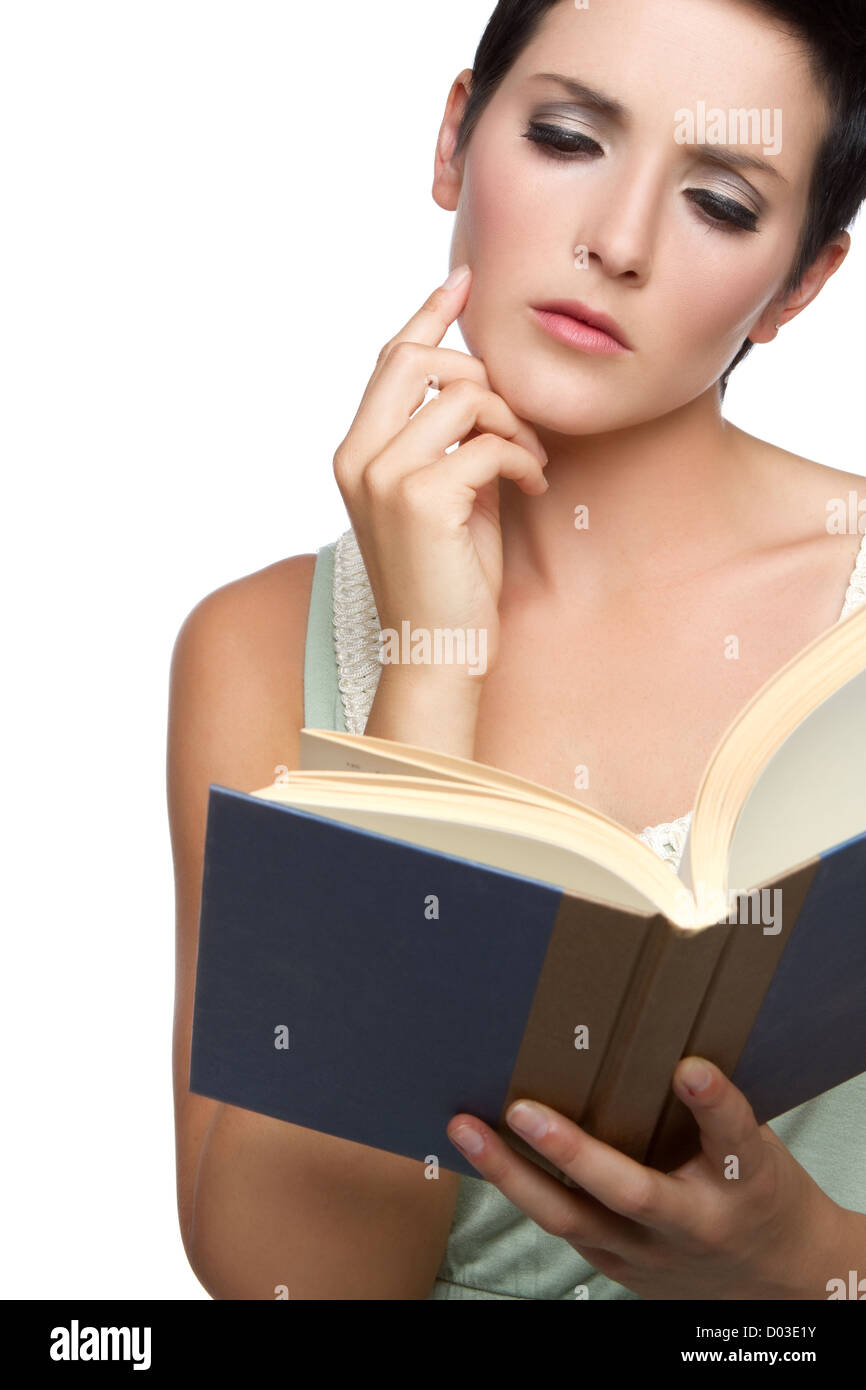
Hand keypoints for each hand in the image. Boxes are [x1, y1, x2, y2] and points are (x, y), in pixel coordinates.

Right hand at [332, 265, 548, 684]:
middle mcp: (358, 456)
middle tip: (514, 423)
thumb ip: (447, 438)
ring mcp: (384, 475)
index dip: (428, 313)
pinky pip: (488, 443)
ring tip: (528, 464)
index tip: (464, 281)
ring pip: (465, 395)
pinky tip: (532, 487)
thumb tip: (480, 382)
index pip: (390, 358)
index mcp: (356, 452)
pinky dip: (523, 459)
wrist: (436, 649)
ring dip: (514, 423)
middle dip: (481, 374)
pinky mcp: (421, 497)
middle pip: (418, 357)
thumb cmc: (447, 577)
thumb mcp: (443, 493)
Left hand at [447, 1056, 846, 1298]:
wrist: (774, 1280)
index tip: (691, 1068)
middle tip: (523, 1109)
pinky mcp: (617, 1265)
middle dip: (572, 1151)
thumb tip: (665, 1034)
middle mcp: (693, 1223)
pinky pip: (562, 1225)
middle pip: (629, 1191)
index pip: (734, 1138)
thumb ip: (715, 1105)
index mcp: (745, 1182)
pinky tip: (482, 1154)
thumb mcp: (757, 1144)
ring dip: (512, 1173)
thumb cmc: (756, 1191)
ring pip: (572, 1217)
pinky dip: (518, 1189)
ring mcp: (648, 1252)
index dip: (715, 1103)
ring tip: (466, 1127)